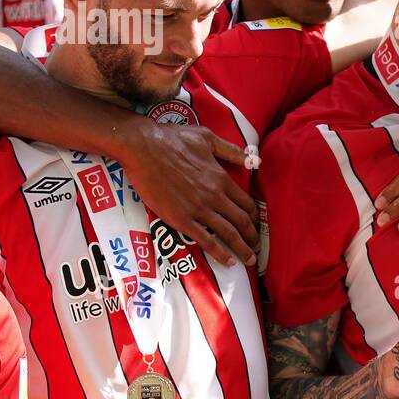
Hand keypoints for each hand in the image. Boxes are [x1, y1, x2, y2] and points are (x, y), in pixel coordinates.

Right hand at [122, 121, 258, 266]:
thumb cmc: (172, 139)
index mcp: (222, 178)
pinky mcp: (180, 219)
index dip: (254, 218)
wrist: (142, 148)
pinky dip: (220, 253)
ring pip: (228, 233)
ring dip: (242, 249)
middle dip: (252, 238)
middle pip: (242, 222)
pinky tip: (228, 261)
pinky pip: (205, 240)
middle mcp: (214, 196)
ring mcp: (198, 209)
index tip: (256, 226)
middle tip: (256, 249)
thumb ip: (230, 150)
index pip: (246, 203)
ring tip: (249, 259)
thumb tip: (251, 158)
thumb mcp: (207, 138)